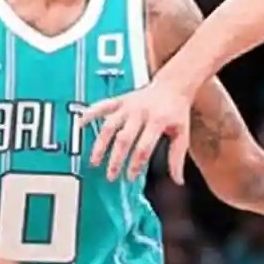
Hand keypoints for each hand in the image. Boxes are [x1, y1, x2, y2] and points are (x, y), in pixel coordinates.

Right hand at [79, 78, 193, 184]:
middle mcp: (140, 112)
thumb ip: (177, 157)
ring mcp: (128, 106)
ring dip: (100, 144)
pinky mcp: (120, 100)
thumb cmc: (177, 111)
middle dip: (116, 159)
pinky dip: (90, 113)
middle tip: (111, 175)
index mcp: (158, 121)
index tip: (130, 177)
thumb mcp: (182, 133)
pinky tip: (80, 124)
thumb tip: (177, 179)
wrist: (174, 84)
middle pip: (124, 139)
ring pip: (109, 125)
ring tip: (94, 160)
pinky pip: (102, 106)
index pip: (144, 147)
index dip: (136, 164)